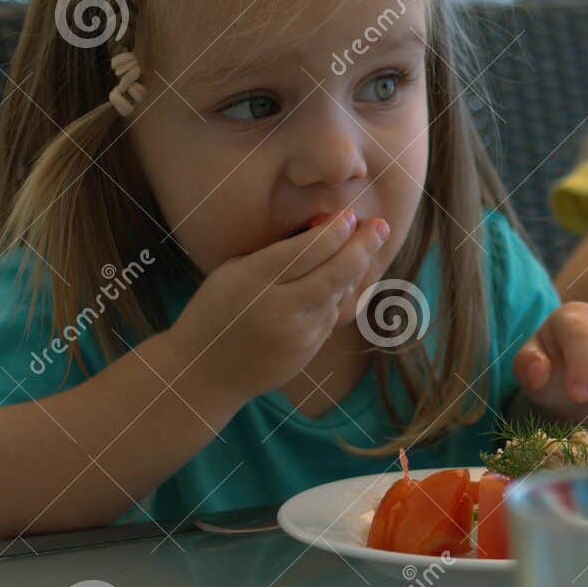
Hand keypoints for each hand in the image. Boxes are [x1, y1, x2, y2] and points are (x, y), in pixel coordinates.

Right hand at [163, 208, 389, 401]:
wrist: (205, 372)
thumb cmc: (216, 310)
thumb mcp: (234, 271)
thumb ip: (276, 253)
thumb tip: (324, 228)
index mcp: (253, 279)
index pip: (307, 249)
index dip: (335, 230)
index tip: (350, 215)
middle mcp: (279, 308)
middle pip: (335, 272)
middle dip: (363, 246)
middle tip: (382, 226)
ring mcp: (297, 334)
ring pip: (339, 295)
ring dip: (355, 270)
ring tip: (368, 245)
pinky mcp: (307, 352)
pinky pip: (332, 316)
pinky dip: (340, 295)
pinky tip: (345, 278)